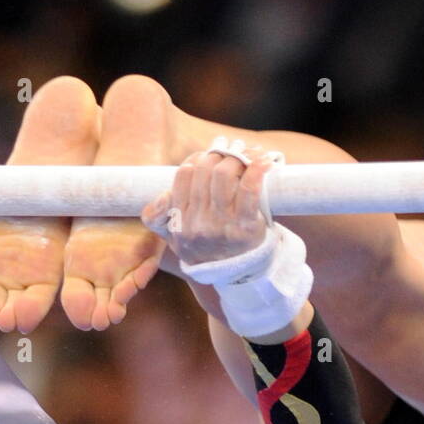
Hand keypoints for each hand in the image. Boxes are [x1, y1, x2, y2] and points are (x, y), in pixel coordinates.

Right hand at [141, 147, 275, 266]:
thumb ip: (159, 218)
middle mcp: (198, 225)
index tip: (208, 155)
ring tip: (246, 152)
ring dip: (237, 156)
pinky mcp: (246, 227)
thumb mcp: (176, 239)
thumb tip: (160, 196)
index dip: (197, 159)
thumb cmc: (208, 249)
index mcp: (180, 223)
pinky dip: (258, 170)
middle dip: (220, 152)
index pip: (184, 175)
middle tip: (231, 147)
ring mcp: (222, 226)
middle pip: (205, 171)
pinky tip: (264, 160)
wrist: (239, 275)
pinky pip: (250, 190)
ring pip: (224, 175)